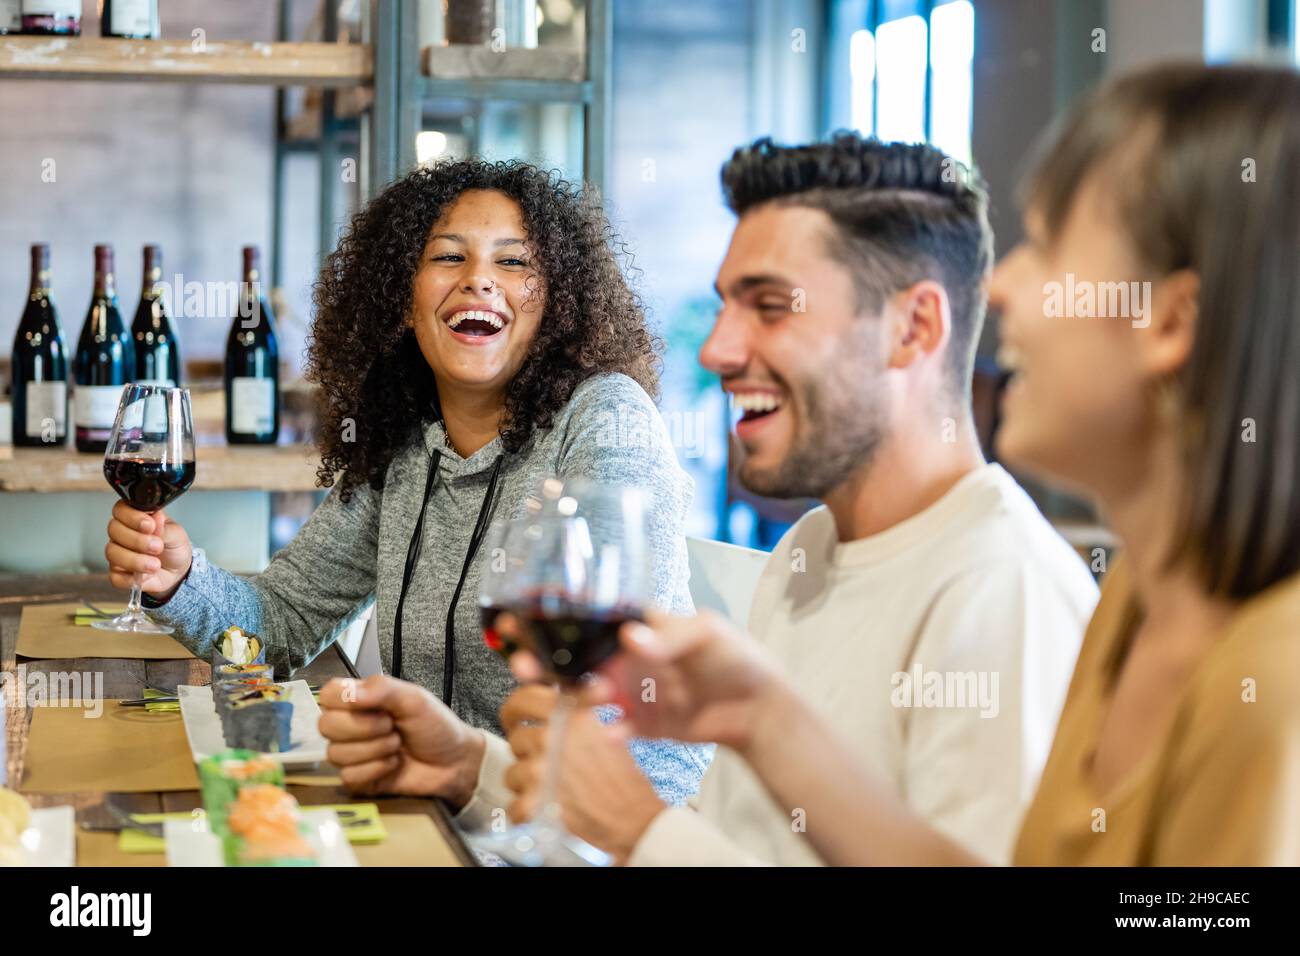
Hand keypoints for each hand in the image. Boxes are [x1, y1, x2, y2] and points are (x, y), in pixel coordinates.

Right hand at [105, 500, 192, 598]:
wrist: (178, 571)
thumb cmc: (174, 547)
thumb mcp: (176, 534)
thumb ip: (164, 527)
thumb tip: (155, 518)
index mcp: (135, 517)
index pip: (121, 509)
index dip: (132, 517)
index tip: (149, 526)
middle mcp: (122, 533)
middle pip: (113, 530)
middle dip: (137, 540)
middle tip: (157, 546)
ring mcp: (117, 553)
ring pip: (112, 552)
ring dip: (135, 560)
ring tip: (156, 564)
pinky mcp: (117, 573)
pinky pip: (115, 576)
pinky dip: (133, 577)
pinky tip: (146, 575)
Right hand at [317, 675, 484, 806]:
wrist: (455, 761)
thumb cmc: (436, 726)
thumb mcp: (414, 698)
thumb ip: (382, 689)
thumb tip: (349, 692)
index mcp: (361, 700)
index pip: (328, 694)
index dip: (344, 700)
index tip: (373, 705)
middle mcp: (351, 726)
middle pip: (326, 725)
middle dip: (365, 727)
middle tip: (392, 726)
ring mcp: (353, 754)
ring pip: (336, 753)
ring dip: (375, 749)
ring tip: (397, 745)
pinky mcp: (359, 779)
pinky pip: (349, 776)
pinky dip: (376, 769)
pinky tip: (393, 764)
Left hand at [499, 685, 663, 864]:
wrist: (634, 821)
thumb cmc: (625, 781)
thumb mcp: (605, 732)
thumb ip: (577, 712)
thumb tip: (556, 694)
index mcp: (571, 717)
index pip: (524, 699)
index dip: (515, 709)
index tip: (514, 718)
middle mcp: (553, 739)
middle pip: (517, 739)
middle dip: (528, 752)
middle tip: (546, 762)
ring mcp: (541, 772)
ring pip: (512, 773)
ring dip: (526, 784)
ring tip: (551, 789)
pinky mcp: (536, 804)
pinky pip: (514, 805)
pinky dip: (526, 812)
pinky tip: (544, 810)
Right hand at [509, 609, 783, 752]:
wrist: (762, 710)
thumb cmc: (739, 658)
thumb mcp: (708, 635)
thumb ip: (669, 638)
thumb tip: (632, 637)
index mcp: (641, 627)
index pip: (592, 618)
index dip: (558, 617)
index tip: (523, 617)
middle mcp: (629, 657)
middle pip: (576, 656)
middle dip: (545, 659)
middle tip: (526, 665)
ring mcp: (634, 691)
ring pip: (587, 691)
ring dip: (574, 694)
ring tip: (590, 696)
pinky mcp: (644, 724)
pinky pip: (615, 730)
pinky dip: (610, 732)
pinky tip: (614, 733)